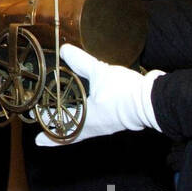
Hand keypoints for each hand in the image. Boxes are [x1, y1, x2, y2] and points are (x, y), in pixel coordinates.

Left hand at [35, 45, 164, 145]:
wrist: (153, 99)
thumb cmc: (124, 93)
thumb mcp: (99, 73)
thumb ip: (81, 62)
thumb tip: (64, 50)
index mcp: (87, 122)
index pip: (62, 133)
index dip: (49, 137)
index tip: (38, 140)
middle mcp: (96, 127)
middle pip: (72, 133)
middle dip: (58, 128)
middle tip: (46, 122)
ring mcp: (108, 125)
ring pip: (85, 127)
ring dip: (73, 122)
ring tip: (63, 113)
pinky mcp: (118, 118)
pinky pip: (98, 121)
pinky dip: (88, 115)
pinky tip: (88, 106)